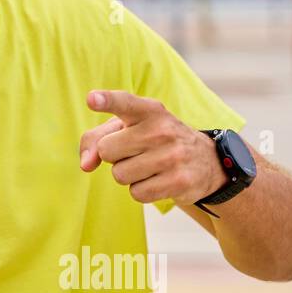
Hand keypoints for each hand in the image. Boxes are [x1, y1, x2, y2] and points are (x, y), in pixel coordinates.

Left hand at [78, 90, 223, 205]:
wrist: (205, 160)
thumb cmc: (153, 140)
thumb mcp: (127, 128)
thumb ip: (96, 139)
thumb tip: (85, 165)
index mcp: (148, 110)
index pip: (125, 103)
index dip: (107, 101)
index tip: (92, 99)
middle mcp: (162, 129)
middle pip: (107, 150)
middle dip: (114, 155)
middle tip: (135, 151)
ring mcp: (173, 155)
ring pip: (120, 175)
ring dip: (128, 174)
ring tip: (148, 165)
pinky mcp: (179, 181)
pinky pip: (136, 193)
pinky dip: (141, 190)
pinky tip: (157, 179)